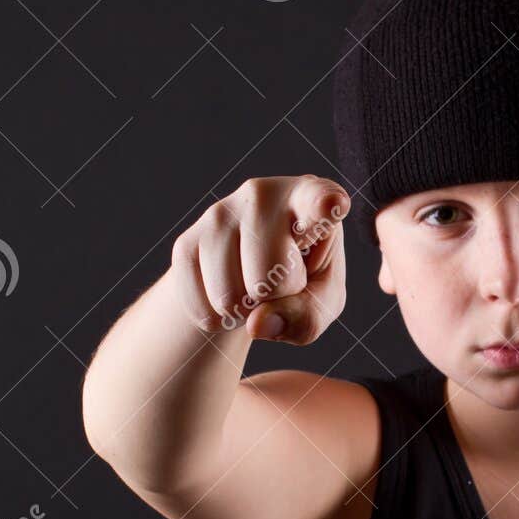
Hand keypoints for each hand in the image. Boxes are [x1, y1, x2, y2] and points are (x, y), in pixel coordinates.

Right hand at [169, 174, 349, 344]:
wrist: (248, 272)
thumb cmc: (302, 279)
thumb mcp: (322, 300)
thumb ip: (306, 317)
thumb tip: (257, 324)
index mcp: (310, 199)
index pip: (318, 199)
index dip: (324, 204)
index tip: (332, 203)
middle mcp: (262, 194)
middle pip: (267, 277)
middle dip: (275, 297)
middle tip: (280, 281)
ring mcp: (218, 214)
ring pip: (229, 297)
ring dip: (244, 312)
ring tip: (253, 286)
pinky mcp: (186, 242)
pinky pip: (202, 309)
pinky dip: (218, 319)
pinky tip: (229, 292)